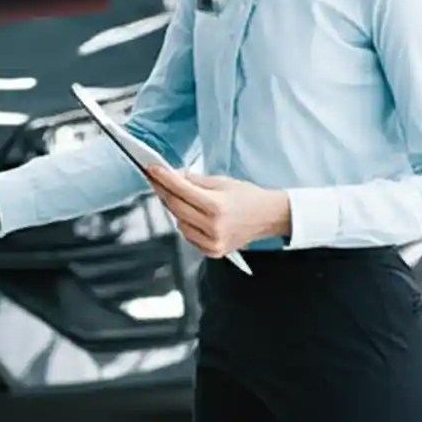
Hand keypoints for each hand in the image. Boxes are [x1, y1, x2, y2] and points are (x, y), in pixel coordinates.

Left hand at [146, 166, 290, 257]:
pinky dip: (184, 222)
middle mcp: (213, 227)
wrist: (269, 217)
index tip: (151, 169)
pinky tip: (189, 213)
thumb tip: (172, 176)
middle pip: (175, 207)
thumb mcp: (222, 182)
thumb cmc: (248, 197)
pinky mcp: (212, 251)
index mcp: (216, 207)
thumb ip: (195, 181)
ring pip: (178, 222)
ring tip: (176, 195)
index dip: (163, 179)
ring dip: (174, 208)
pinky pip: (187, 235)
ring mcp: (212, 242)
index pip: (181, 191)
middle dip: (163, 191)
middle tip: (155, 179)